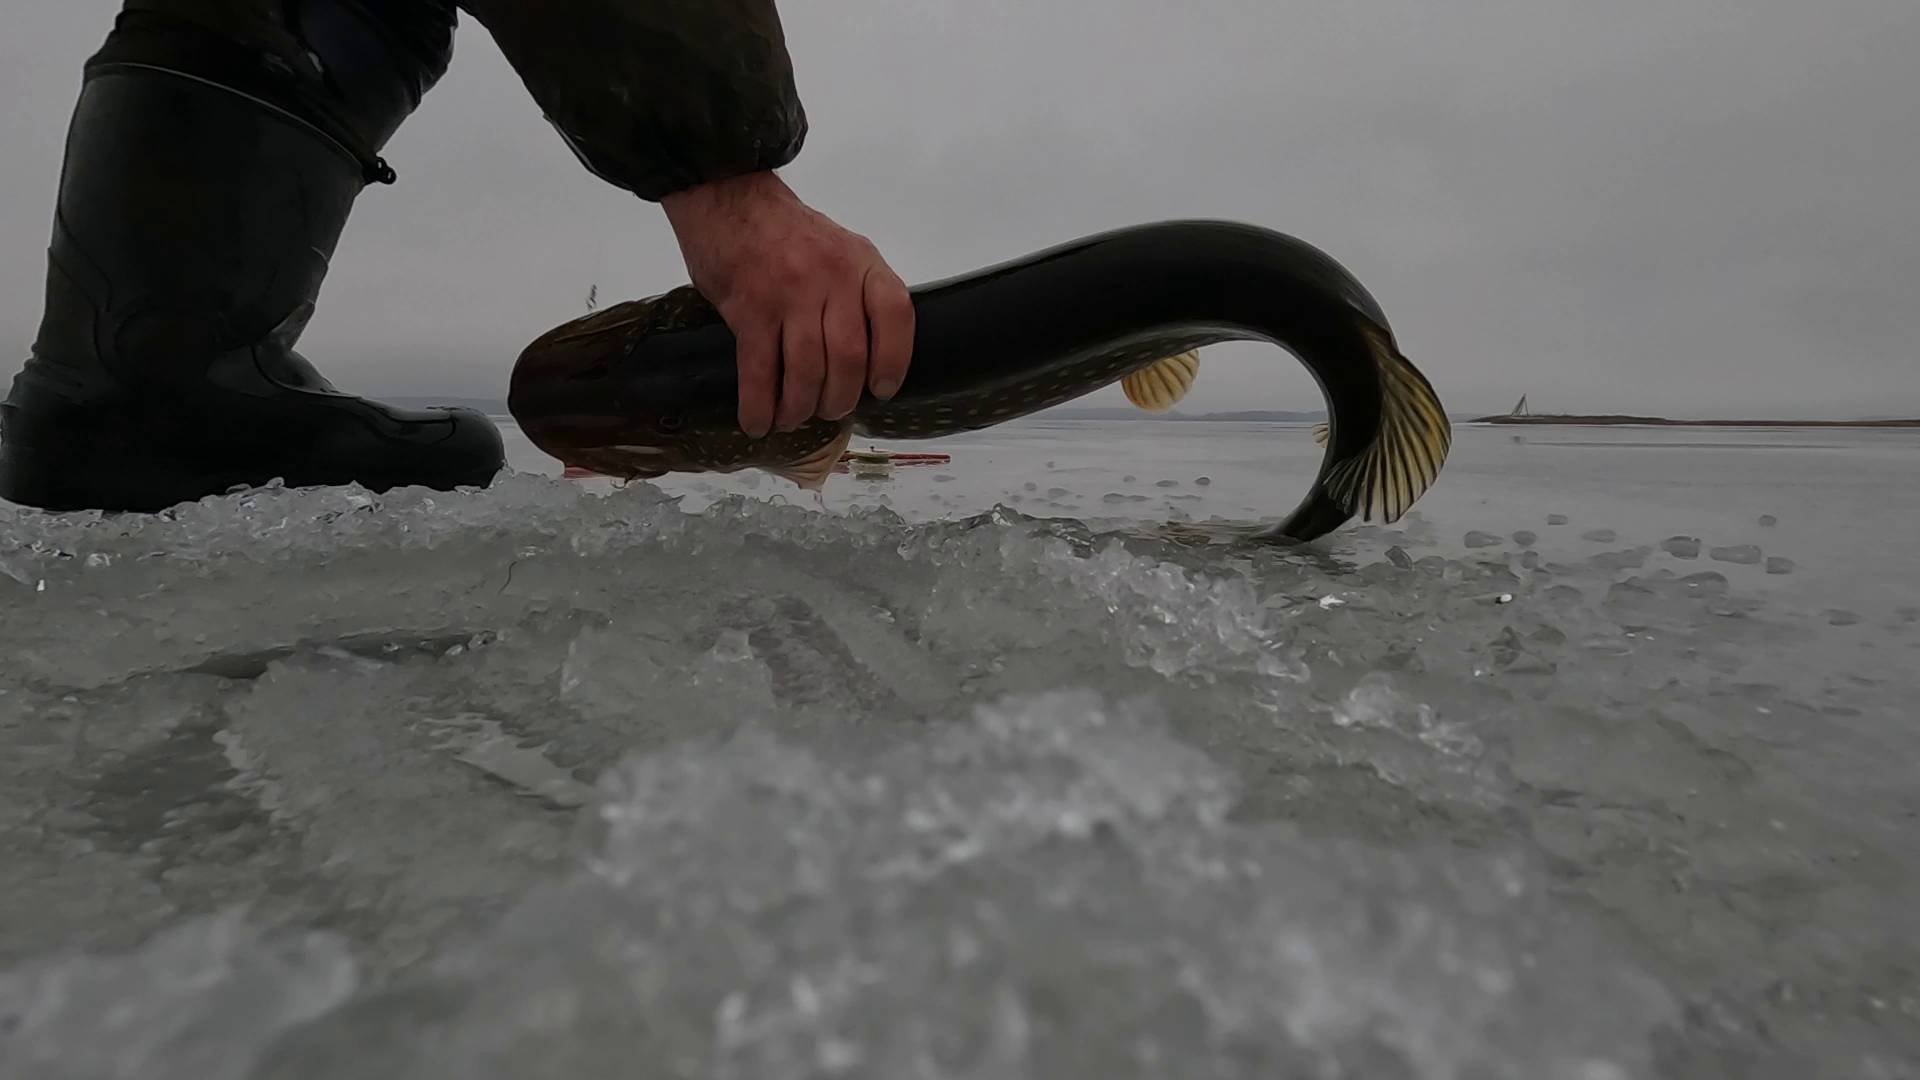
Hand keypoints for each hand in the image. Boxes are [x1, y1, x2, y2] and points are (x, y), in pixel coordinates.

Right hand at [660, 171, 914, 437]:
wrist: (727, 196)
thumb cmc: (785, 231)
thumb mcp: (840, 247)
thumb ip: (857, 292)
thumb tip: (865, 358)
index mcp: (861, 261)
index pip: (895, 316)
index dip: (893, 360)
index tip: (882, 389)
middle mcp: (831, 277)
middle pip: (848, 358)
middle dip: (839, 399)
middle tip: (827, 410)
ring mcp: (789, 293)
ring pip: (807, 371)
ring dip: (800, 407)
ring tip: (793, 417)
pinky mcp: (750, 309)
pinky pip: (760, 371)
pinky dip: (760, 405)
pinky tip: (758, 422)